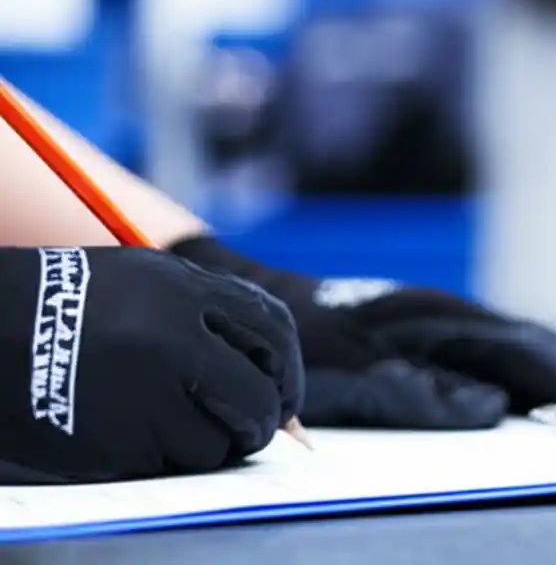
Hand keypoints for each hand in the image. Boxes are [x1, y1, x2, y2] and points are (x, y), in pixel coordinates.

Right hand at [0, 247, 302, 483]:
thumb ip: (217, 323)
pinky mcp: (117, 441)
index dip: (287, 368)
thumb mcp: (149, 283)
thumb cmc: (77, 305)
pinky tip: (135, 429)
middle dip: (264, 419)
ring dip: (211, 442)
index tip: (281, 391)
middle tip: (253, 427)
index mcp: (184, 291)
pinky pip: (173, 463)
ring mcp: (144, 394)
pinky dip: (166, 455)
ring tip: (175, 420)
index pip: (274, 331)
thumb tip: (282, 399)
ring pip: (219, 443)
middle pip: (258, 398)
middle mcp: (172, 341)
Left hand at [169, 237, 555, 428]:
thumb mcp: (349, 371)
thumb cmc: (299, 336)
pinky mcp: (433, 343)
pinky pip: (499, 367)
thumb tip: (494, 409)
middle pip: (542, 353)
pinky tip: (547, 412)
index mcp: (443, 317)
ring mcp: (446, 328)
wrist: (257, 303)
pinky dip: (535, 389)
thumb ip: (419, 390)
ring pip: (525, 358)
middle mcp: (454, 318)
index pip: (534, 352)